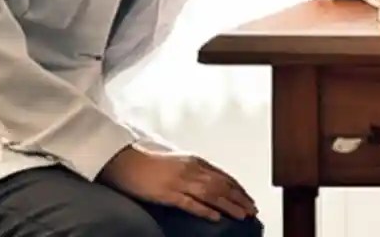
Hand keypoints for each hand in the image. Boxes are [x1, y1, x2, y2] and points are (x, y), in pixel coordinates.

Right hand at [99, 146, 256, 222]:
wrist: (126, 163)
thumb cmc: (151, 163)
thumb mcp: (180, 162)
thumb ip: (197, 171)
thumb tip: (214, 182)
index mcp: (195, 162)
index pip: (224, 176)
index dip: (239, 189)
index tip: (249, 199)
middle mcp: (191, 170)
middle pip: (222, 185)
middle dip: (240, 198)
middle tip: (253, 210)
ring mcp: (179, 182)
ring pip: (211, 194)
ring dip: (229, 205)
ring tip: (242, 215)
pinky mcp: (167, 193)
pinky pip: (189, 203)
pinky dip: (204, 210)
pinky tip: (215, 217)